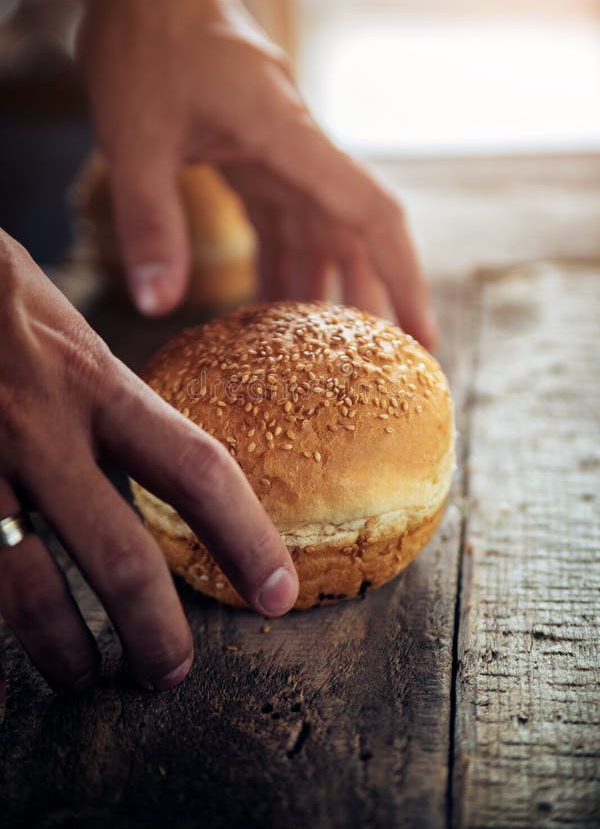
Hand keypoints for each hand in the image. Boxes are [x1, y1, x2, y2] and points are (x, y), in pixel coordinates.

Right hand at [0, 231, 297, 691]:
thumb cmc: (0, 294)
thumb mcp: (71, 330)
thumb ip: (109, 395)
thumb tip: (149, 452)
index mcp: (97, 384)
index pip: (197, 471)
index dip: (247, 539)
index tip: (277, 594)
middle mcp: (43, 429)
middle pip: (122, 558)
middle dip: (155, 631)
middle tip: (170, 672)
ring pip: (32, 589)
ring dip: (66, 650)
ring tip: (84, 676)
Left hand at [70, 0, 436, 346]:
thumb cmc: (147, 42)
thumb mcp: (137, 138)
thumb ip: (149, 221)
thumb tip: (158, 305)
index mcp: (291, 141)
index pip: (371, 214)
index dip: (404, 276)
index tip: (421, 334)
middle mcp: (298, 151)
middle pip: (354, 235)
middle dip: (370, 299)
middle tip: (377, 369)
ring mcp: (278, 154)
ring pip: (318, 232)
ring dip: (322, 288)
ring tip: (324, 355)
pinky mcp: (253, 155)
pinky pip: (282, 220)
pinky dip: (281, 263)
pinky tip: (272, 303)